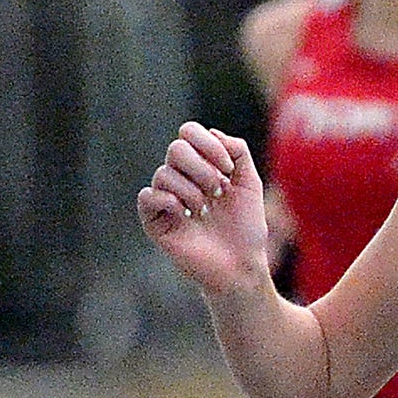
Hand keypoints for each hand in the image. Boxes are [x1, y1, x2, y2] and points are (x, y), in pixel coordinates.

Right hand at [137, 122, 269, 301]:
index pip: (189, 133)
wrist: (241, 266)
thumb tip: (213, 132)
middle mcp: (179, 178)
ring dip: (192, 190)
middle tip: (219, 192)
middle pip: (176, 148)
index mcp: (200, 166)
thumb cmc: (246, 229)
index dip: (208, 144)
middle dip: (203, 168)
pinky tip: (186, 214)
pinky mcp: (154, 221)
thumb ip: (238, 151)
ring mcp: (165, 199)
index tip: (228, 169)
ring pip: (164, 173)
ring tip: (206, 211)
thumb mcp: (250, 184)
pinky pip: (148, 196)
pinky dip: (169, 200)